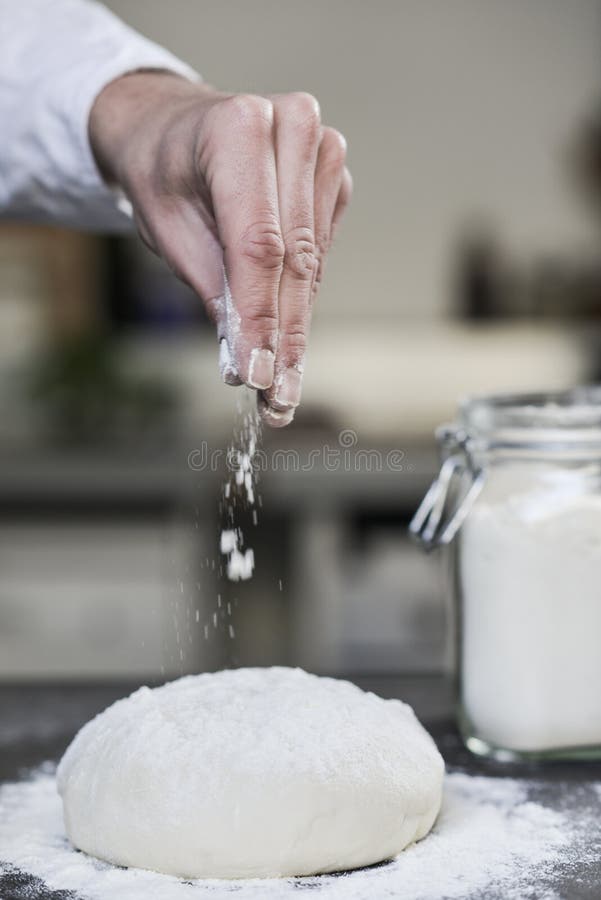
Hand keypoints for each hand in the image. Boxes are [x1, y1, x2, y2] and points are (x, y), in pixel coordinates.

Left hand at [89, 73, 350, 425]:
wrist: (176, 130)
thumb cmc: (165, 175)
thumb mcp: (167, 230)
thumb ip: (213, 290)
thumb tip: (246, 358)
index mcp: (238, 129)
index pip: (258, 245)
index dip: (261, 316)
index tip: (259, 375)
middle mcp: (292, 129)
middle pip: (296, 259)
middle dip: (285, 337)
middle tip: (278, 396)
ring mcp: (322, 149)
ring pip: (314, 263)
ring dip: (296, 326)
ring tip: (281, 382)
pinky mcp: (334, 176)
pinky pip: (321, 253)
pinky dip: (301, 297)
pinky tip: (284, 331)